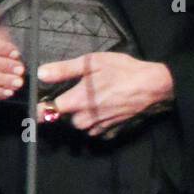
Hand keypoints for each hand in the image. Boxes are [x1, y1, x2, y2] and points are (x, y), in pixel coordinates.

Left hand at [36, 52, 173, 137]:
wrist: (153, 86)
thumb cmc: (123, 71)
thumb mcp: (94, 62)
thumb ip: (65, 70)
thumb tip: (40, 74)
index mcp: (75, 102)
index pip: (46, 111)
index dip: (40, 107)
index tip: (40, 102)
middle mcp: (83, 119)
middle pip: (64, 118)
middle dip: (68, 107)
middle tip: (81, 91)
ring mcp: (97, 127)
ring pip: (79, 124)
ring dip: (82, 114)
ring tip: (95, 98)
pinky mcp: (110, 131)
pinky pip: (94, 129)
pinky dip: (96, 120)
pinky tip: (106, 106)